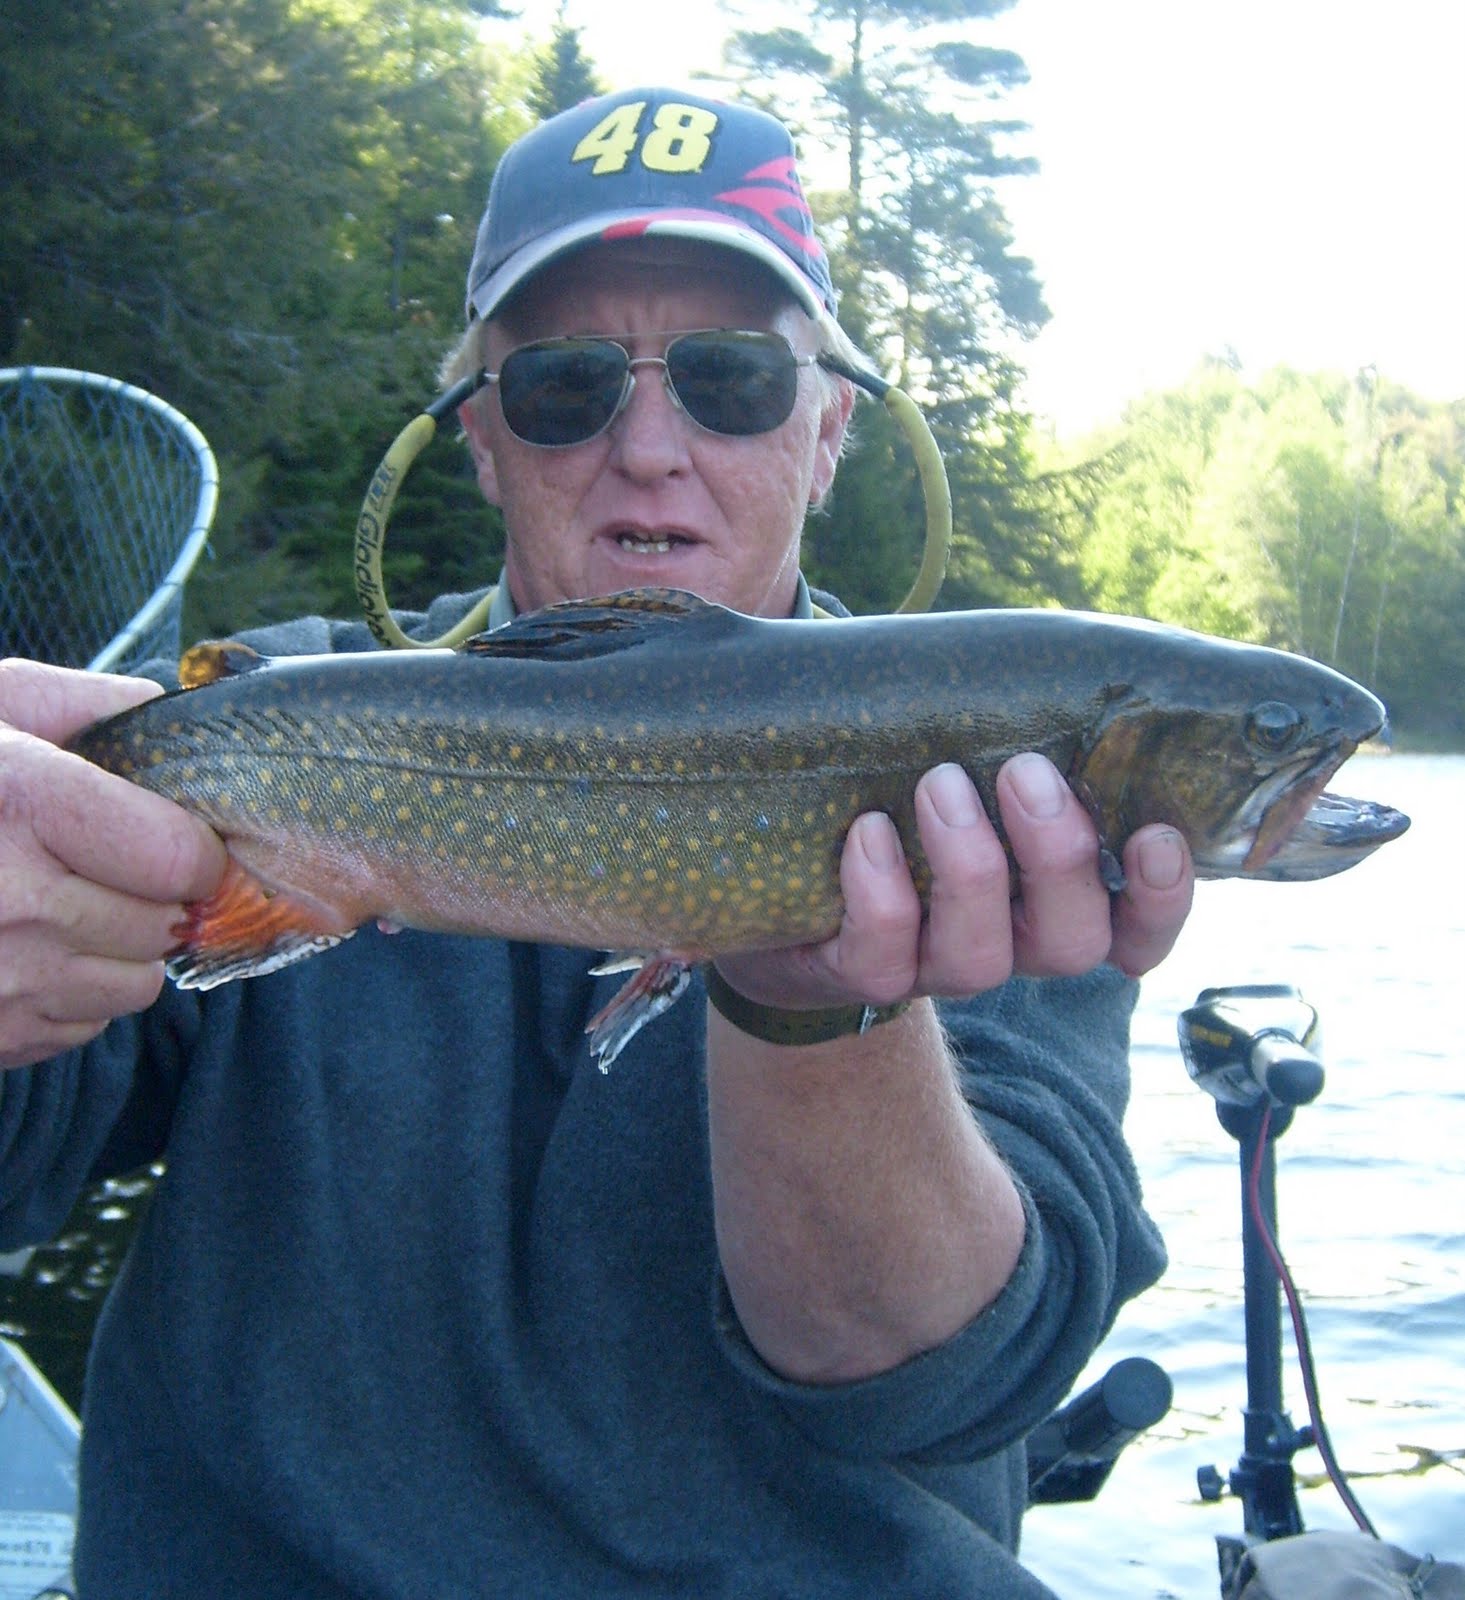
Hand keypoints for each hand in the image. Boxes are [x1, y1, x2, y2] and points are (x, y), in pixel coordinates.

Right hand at [0, 659, 227, 1069]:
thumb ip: (79, 705)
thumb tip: (162, 713)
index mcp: (21, 804)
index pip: (179, 858)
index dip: (194, 848)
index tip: (174, 837)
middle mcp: (13, 901)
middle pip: (164, 926)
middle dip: (154, 899)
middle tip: (102, 868)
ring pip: (134, 987)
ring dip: (116, 953)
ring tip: (54, 908)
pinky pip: (77, 1028)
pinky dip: (66, 996)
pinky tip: (15, 953)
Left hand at [713, 754, 1193, 1011]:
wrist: (794, 878)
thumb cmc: (905, 789)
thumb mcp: (966, 750)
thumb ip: (1014, 714)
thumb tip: (1063, 640)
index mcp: (1056, 895)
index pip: (1139, 927)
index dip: (1163, 897)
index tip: (1155, 833)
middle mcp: (1011, 942)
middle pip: (1073, 939)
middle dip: (1057, 855)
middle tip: (1023, 771)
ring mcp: (937, 965)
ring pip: (980, 957)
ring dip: (968, 866)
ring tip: (938, 783)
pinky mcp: (865, 973)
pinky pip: (884, 956)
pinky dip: (880, 892)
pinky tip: (867, 831)